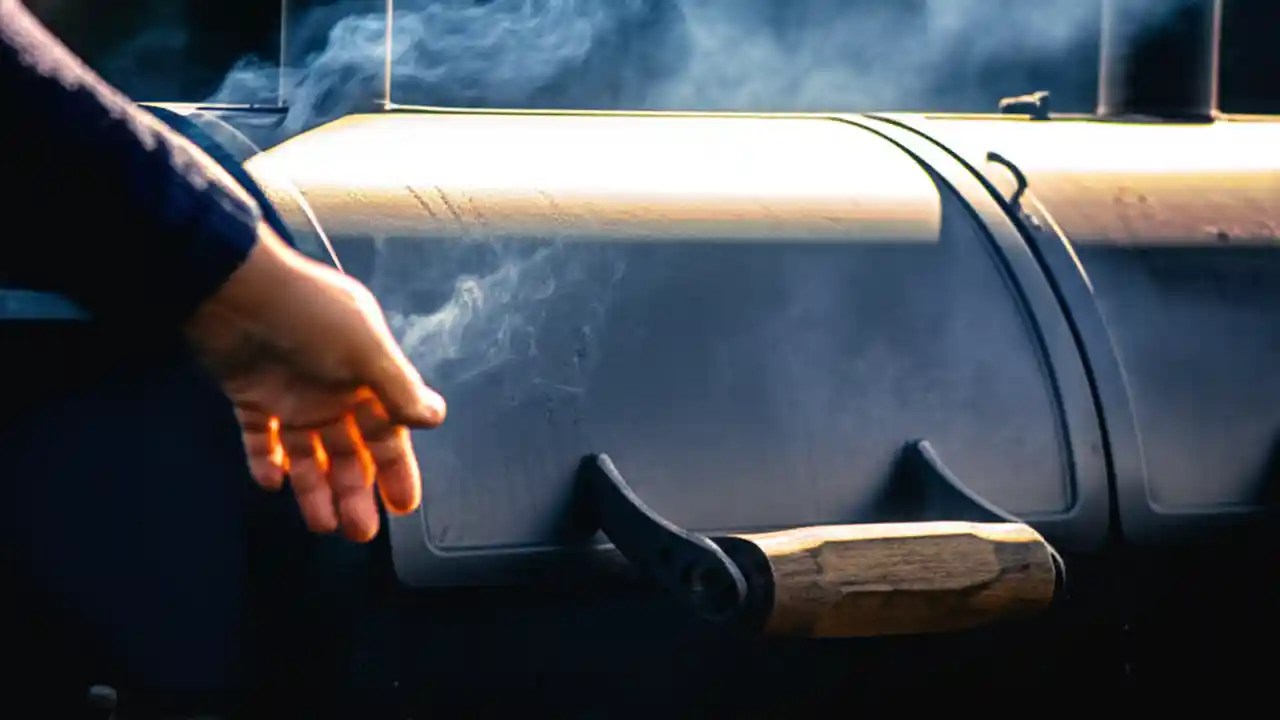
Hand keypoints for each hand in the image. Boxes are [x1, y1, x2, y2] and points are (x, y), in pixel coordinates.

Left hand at [184, 221, 445, 541]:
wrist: (232, 287)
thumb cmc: (307, 315)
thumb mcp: (364, 349)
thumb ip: (398, 388)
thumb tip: (435, 418)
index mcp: (367, 375)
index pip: (389, 432)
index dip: (397, 469)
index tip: (403, 506)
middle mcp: (333, 388)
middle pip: (350, 451)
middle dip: (357, 490)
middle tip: (359, 531)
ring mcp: (291, 393)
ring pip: (308, 454)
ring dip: (315, 488)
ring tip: (321, 523)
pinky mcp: (250, 396)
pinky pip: (259, 439)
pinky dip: (264, 461)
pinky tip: (271, 482)